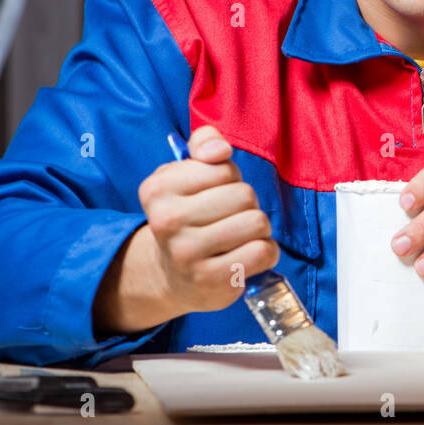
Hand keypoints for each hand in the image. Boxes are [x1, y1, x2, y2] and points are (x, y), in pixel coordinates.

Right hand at [135, 124, 278, 314]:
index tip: (214, 193)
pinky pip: (263, 252)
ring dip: (258, 229)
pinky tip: (247, 256)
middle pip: (245, 195)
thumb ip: (204, 143)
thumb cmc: (189, 214)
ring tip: (239, 237)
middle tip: (229, 218)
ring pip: (257, 222)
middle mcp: (166, 222)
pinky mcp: (210, 281)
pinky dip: (266, 252)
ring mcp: (187, 254)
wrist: (173, 275)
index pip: (224, 168)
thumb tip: (220, 150)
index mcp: (157, 189)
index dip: (230, 179)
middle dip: (247, 204)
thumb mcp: (186, 173)